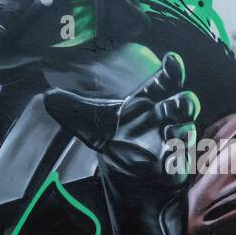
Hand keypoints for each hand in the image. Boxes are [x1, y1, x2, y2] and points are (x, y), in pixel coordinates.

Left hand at [43, 52, 197, 186]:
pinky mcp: (174, 165)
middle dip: (183, 102)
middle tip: (171, 104)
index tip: (171, 60)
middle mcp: (165, 118)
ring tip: (169, 132)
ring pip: (187, 129)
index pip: (166, 80)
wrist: (124, 174)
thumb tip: (48, 97)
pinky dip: (176, 159)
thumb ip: (73, 109)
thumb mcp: (91, 125)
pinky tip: (166, 161)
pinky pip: (181, 160)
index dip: (172, 69)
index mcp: (149, 100)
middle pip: (185, 103)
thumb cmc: (117, 139)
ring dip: (181, 129)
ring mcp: (173, 141)